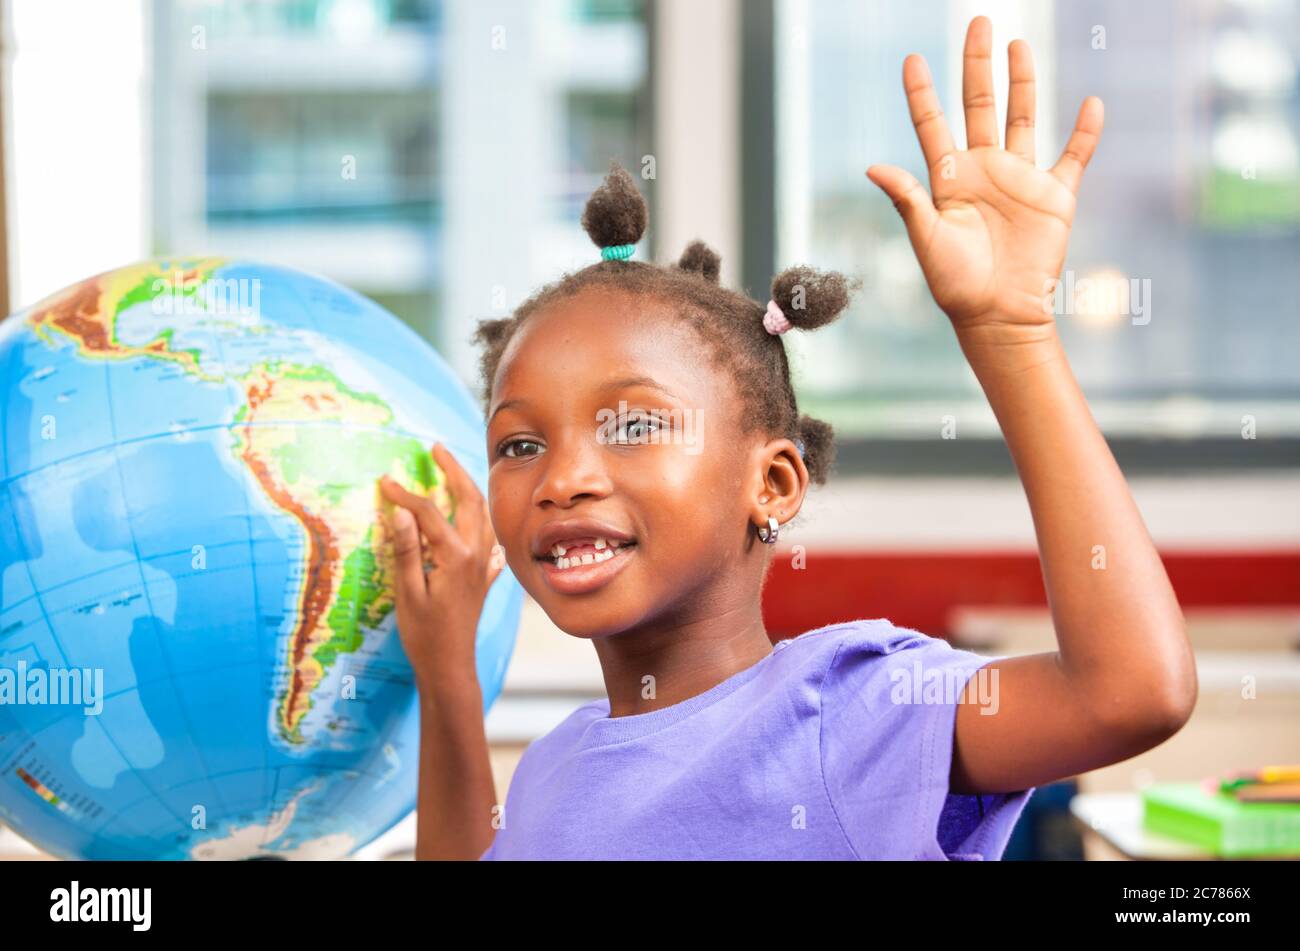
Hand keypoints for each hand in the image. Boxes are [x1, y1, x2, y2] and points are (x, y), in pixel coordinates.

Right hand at [379, 443, 504, 690]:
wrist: (450, 666)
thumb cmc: (424, 634)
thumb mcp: (408, 593)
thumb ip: (406, 550)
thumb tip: (400, 512)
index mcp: (455, 556)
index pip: (428, 512)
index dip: (405, 495)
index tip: (384, 481)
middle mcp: (476, 554)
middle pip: (469, 500)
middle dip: (453, 471)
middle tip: (436, 449)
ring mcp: (483, 564)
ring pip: (482, 515)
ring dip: (469, 489)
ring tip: (452, 471)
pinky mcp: (483, 576)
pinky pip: (488, 538)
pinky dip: (480, 520)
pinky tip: (475, 519)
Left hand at [866, 16, 1103, 335]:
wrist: (999, 314)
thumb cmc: (956, 284)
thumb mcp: (927, 239)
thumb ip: (907, 199)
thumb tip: (872, 166)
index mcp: (948, 179)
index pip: (932, 124)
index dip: (922, 92)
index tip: (912, 59)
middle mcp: (983, 171)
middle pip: (980, 105)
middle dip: (977, 64)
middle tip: (979, 22)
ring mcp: (1020, 179)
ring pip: (1023, 117)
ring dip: (1022, 81)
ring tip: (1018, 44)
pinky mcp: (1055, 196)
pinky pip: (1074, 157)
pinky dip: (1086, 131)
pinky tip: (1092, 103)